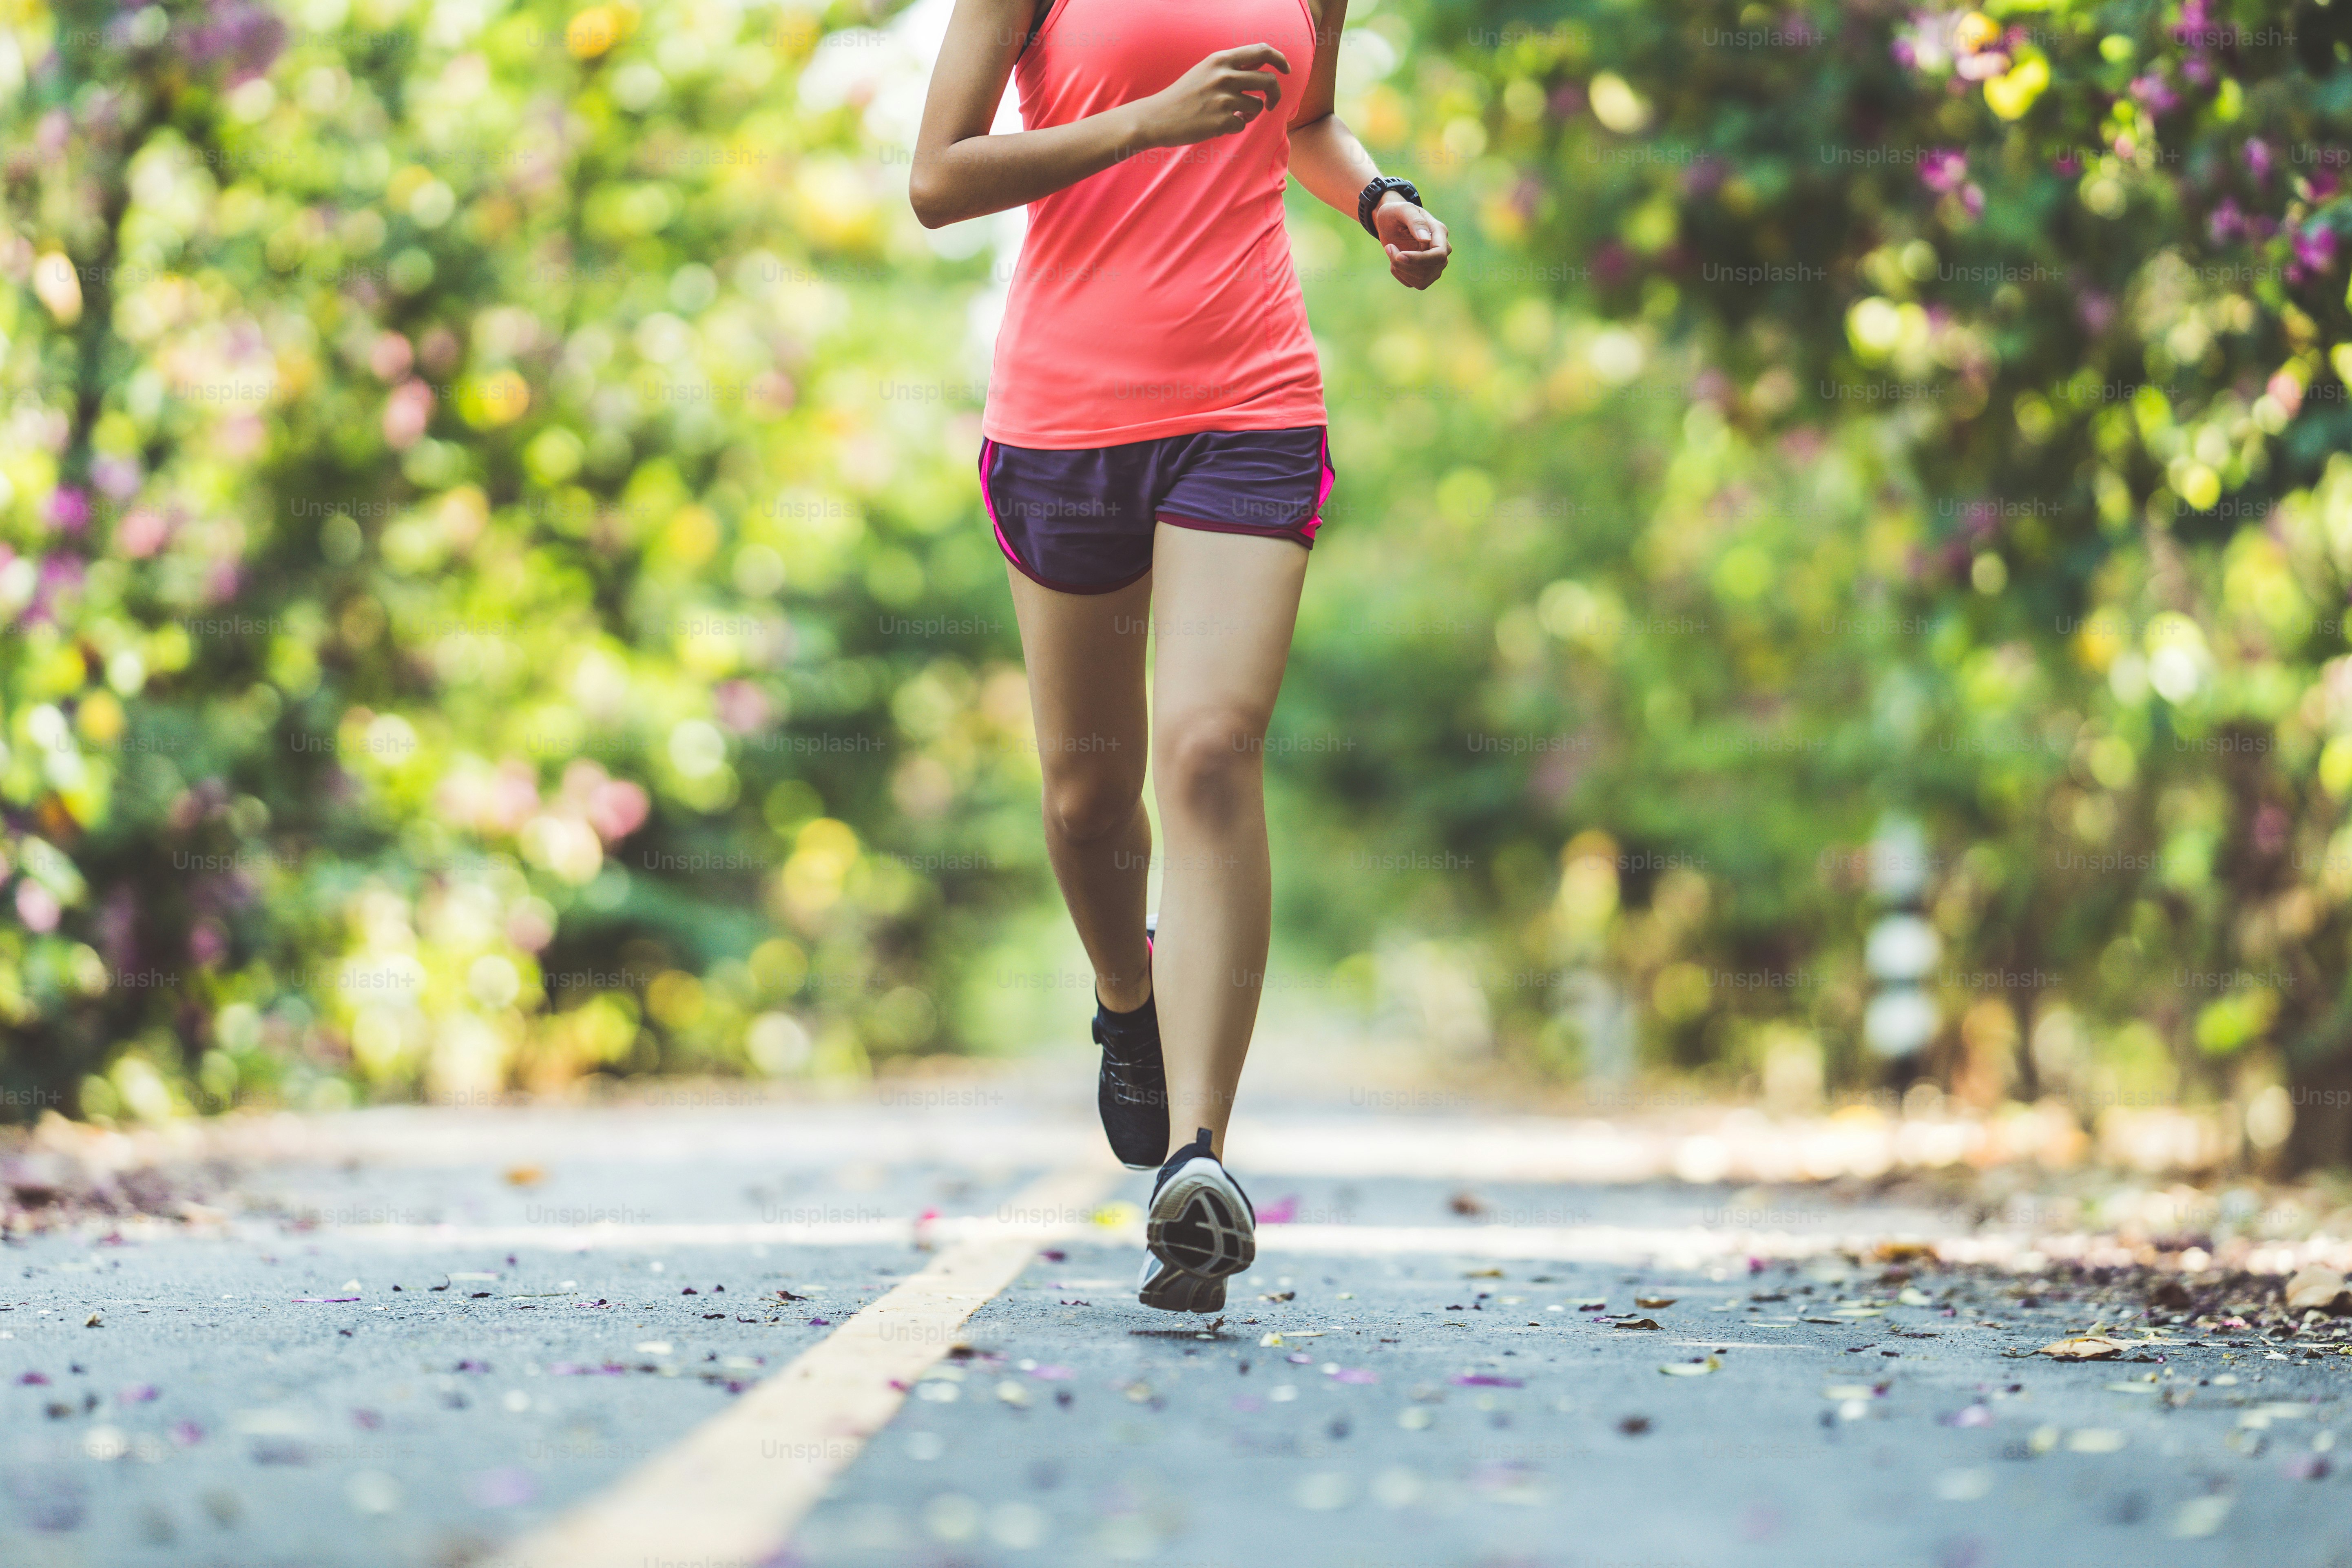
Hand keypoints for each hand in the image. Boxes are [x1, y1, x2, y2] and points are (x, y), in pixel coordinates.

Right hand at [1132, 45, 1290, 149]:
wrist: (1157, 117)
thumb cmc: (1184, 95)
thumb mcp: (1206, 71)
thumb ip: (1232, 67)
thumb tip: (1261, 67)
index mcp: (1221, 60)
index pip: (1262, 51)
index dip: (1279, 59)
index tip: (1285, 69)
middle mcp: (1225, 76)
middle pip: (1268, 82)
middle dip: (1275, 94)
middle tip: (1273, 104)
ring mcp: (1224, 99)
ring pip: (1257, 106)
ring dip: (1251, 113)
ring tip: (1235, 115)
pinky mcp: (1222, 120)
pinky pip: (1243, 124)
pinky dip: (1235, 126)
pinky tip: (1219, 125)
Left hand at [1373, 197, 1449, 289]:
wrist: (1390, 222)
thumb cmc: (1396, 213)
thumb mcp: (1402, 210)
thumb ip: (1415, 221)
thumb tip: (1426, 239)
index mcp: (1439, 232)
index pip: (1439, 254)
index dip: (1420, 260)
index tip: (1400, 256)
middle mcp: (1442, 249)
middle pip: (1429, 270)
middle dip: (1405, 265)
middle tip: (1388, 247)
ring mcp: (1434, 264)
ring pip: (1422, 281)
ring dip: (1400, 269)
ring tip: (1391, 250)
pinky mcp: (1424, 273)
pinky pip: (1412, 283)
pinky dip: (1399, 273)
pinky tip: (1395, 260)